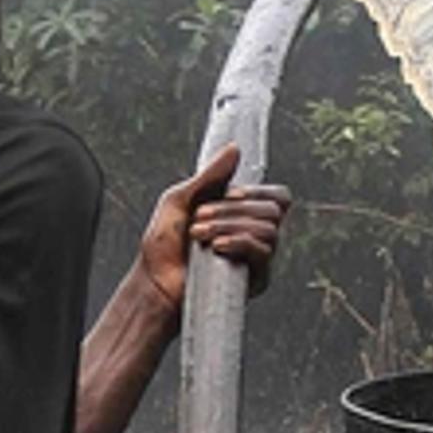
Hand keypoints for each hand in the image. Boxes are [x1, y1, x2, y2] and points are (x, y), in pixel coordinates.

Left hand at [136, 144, 291, 310]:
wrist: (155, 283)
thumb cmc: (164, 246)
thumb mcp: (181, 199)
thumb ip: (210, 176)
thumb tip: (235, 149)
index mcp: (243, 214)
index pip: (277, 197)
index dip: (258, 192)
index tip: (229, 193)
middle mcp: (255, 234)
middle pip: (272, 210)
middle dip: (232, 210)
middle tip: (199, 218)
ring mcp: (257, 258)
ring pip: (269, 230)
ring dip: (230, 226)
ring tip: (199, 235)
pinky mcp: (255, 279)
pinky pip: (264, 253)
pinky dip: (240, 243)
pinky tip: (217, 247)